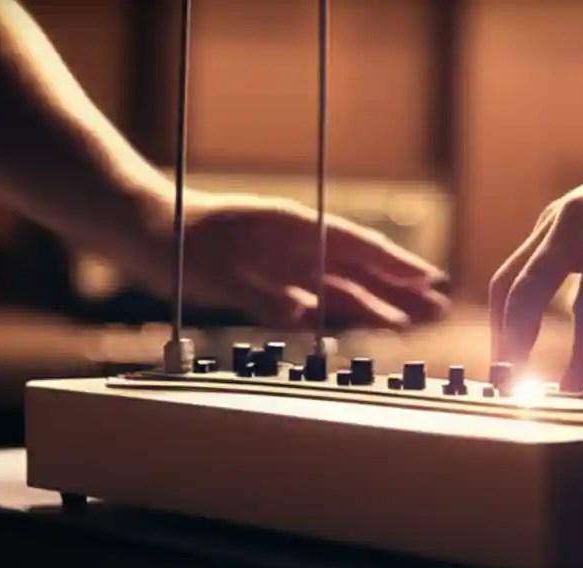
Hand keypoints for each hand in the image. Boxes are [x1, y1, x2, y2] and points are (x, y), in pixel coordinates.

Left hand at [137, 192, 449, 328]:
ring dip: (378, 303)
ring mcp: (283, 261)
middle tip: (440, 307)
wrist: (141, 231)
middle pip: (359, 267)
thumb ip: (260, 294)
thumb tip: (302, 317)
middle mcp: (295, 243)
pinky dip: (343, 312)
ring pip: (342, 285)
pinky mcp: (269, 280)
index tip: (428, 281)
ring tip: (415, 321)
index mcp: (291, 227)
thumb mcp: (214, 271)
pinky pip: (318, 298)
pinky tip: (363, 325)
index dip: (394, 266)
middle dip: (400, 288)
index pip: (355, 246)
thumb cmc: (177, 242)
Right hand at [490, 123, 582, 389]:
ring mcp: (554, 218)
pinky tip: (515, 338)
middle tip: (512, 386)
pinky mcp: (546, 223)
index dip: (580, 352)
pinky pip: (517, 268)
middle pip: (527, 287)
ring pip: (509, 278)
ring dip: (502, 327)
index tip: (574, 388)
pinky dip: (511, 307)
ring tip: (506, 369)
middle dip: (515, 340)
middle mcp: (574, 219)